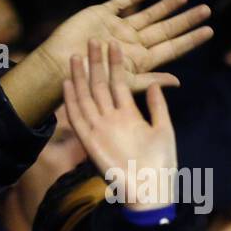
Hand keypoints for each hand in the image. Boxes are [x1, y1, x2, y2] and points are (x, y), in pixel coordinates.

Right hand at [38, 0, 211, 92]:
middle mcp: (134, 42)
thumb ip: (152, 81)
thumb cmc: (92, 82)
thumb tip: (178, 81)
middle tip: (206, 10)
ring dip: (166, 6)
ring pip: (148, 14)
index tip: (210, 31)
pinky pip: (119, 4)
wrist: (61, 68)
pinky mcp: (101, 15)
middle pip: (167, 29)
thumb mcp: (126, 84)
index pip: (173, 47)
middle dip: (186, 19)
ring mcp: (119, 28)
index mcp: (143, 59)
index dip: (191, 39)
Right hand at [64, 40, 177, 209]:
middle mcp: (112, 119)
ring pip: (86, 97)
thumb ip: (158, 107)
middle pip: (100, 86)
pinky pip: (77, 118)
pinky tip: (67, 84)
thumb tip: (158, 83)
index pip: (120, 83)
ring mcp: (100, 128)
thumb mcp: (163, 130)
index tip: (114, 44)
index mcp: (129, 115)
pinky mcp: (90, 141)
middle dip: (96, 63)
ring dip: (81, 77)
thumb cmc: (161, 165)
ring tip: (77, 55)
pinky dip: (71, 102)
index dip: (117, 64)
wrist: (151, 191)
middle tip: (93, 39)